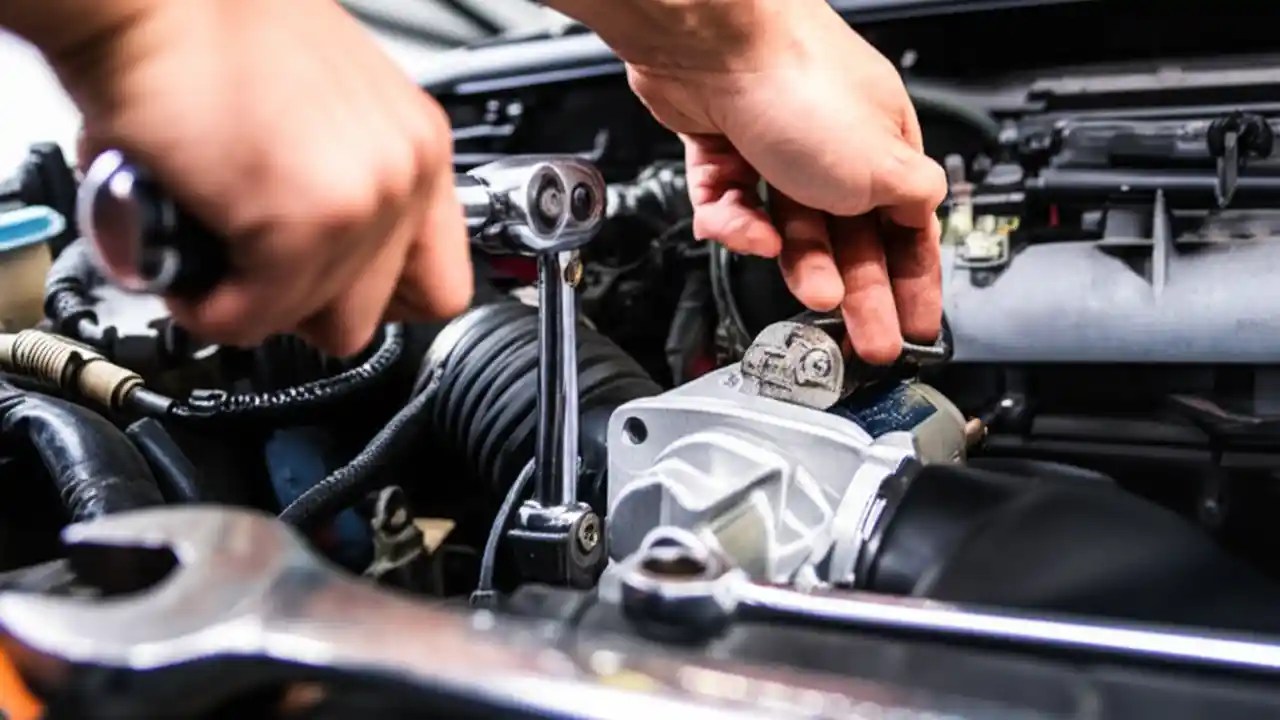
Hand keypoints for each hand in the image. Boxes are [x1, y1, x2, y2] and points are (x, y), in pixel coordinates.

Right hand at [43, 0, 471, 355]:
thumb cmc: (211, 35)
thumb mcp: (322, 99)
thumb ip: (342, 170)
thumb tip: (321, 247)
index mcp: (418, 143)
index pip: (439, 282)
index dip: (375, 298)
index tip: (329, 290)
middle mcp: (405, 172)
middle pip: (378, 312)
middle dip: (307, 305)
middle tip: (257, 272)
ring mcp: (362, 203)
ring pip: (317, 323)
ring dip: (255, 306)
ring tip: (215, 258)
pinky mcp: (300, 227)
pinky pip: (253, 318)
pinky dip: (209, 310)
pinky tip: (190, 273)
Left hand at [555, 0, 945, 362]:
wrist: (711, 45)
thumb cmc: (800, 83)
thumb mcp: (884, 160)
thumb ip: (914, 197)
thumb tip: (929, 215)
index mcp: (882, 142)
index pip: (909, 223)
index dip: (916, 277)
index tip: (918, 324)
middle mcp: (831, 144)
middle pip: (851, 237)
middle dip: (862, 293)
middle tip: (869, 342)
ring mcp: (774, 147)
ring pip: (790, 227)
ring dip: (802, 265)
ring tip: (814, 296)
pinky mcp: (723, 149)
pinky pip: (734, 208)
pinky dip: (739, 225)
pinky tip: (749, 230)